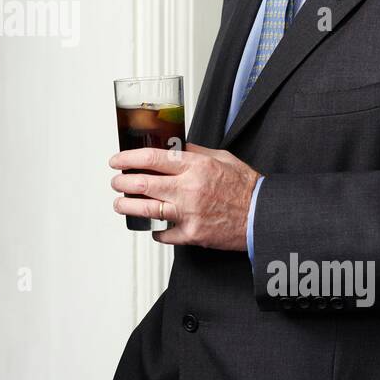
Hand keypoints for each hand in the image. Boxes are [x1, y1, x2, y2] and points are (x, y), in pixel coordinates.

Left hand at [109, 143, 260, 250]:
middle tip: (116, 182)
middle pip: (142, 183)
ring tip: (120, 204)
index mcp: (195, 166)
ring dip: (127, 206)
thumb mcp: (222, 158)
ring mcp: (188, 213)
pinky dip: (155, 231)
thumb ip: (195, 151)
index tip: (117, 160)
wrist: (262, 215)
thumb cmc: (246, 187)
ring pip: (146, 209)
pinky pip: (164, 234)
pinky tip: (152, 227)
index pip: (152, 158)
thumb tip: (173, 145)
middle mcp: (188, 188)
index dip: (128, 158)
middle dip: (122, 182)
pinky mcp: (192, 234)